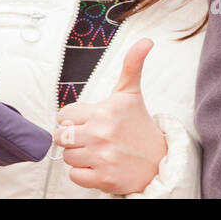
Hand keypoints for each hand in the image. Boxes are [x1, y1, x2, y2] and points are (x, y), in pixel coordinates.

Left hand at [55, 38, 166, 194]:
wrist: (158, 160)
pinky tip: (99, 164)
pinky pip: (74, 176)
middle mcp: (101, 134)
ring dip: (79, 155)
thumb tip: (146, 40)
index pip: (64, 115)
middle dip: (73, 137)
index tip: (89, 120)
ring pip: (67, 156)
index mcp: (104, 111)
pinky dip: (83, 173)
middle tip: (92, 136)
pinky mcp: (103, 179)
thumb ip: (132, 64)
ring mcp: (102, 158)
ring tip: (97, 150)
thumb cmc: (139, 125)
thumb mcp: (131, 93)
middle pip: (61, 136)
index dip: (74, 118)